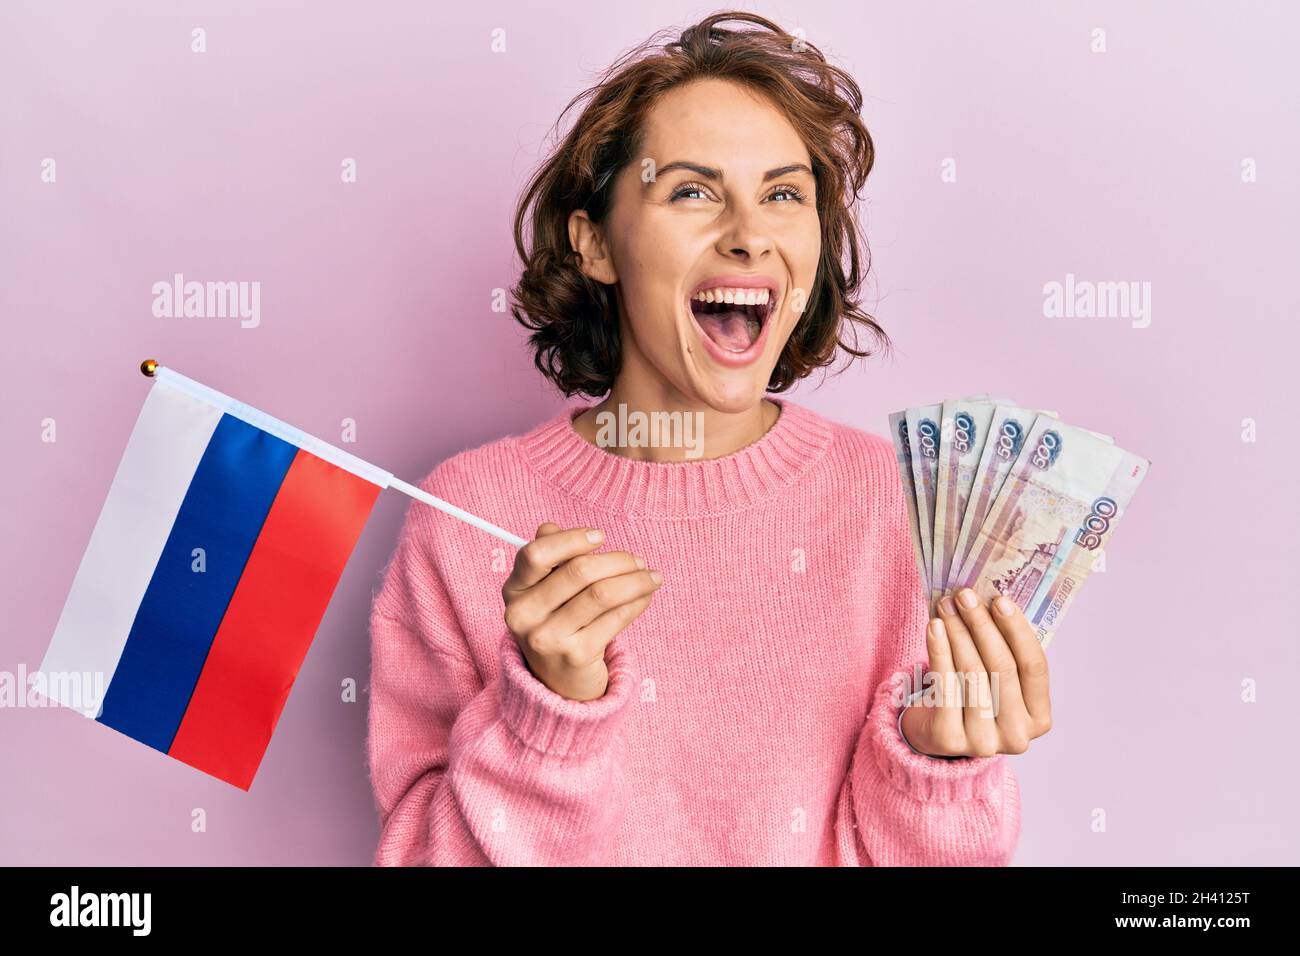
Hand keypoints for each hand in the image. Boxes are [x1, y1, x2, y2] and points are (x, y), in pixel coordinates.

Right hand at [502, 522, 662, 701]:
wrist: (559, 682)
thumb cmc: (557, 622)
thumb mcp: (544, 590)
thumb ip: (548, 557)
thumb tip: (550, 527)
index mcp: (513, 591)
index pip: (536, 553)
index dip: (572, 540)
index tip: (600, 537)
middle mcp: (524, 615)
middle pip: (578, 571)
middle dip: (617, 560)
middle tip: (639, 561)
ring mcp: (548, 639)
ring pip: (602, 594)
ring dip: (635, 580)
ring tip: (651, 576)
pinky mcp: (575, 656)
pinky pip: (615, 619)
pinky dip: (636, 603)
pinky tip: (645, 597)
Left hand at [899, 587, 1051, 757]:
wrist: (936, 732)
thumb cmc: (974, 695)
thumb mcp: (997, 681)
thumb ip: (1003, 651)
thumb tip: (989, 601)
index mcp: (1039, 718)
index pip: (1034, 667)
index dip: (1017, 631)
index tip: (999, 600)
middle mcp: (1018, 735)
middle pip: (1002, 668)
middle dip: (982, 625)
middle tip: (965, 596)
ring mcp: (984, 742)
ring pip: (972, 674)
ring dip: (958, 633)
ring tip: (946, 606)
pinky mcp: (950, 740)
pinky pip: (945, 685)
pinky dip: (939, 651)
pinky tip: (934, 628)